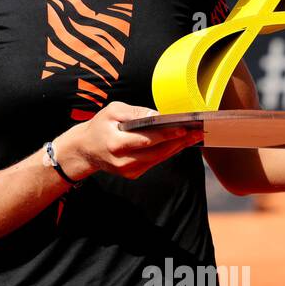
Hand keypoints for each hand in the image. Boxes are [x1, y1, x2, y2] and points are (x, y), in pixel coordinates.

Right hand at [55, 101, 202, 181]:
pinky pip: (155, 162)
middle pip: (157, 152)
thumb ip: (135, 113)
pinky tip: (180, 142)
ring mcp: (128, 170)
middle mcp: (123, 160)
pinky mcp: (133, 174)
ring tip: (195, 136)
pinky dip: (168, 152)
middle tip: (199, 131)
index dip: (167, 135)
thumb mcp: (112, 111)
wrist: (85, 150)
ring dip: (178, 147)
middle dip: (179, 141)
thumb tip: (158, 115)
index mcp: (115, 143)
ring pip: (159, 158)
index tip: (184, 128)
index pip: (146, 139)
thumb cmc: (100, 126)